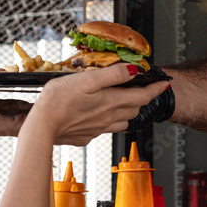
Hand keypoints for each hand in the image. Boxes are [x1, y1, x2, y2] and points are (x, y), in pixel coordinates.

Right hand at [31, 65, 170, 145]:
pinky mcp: (86, 136)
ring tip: (125, 101)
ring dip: (128, 111)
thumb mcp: (87, 80)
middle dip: (142, 98)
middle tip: (143, 89)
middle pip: (134, 108)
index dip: (156, 89)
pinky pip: (105, 129)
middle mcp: (108, 118)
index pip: (142, 96)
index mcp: (111, 102)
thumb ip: (112, 75)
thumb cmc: (59, 100)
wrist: (41, 127)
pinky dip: (109, 120)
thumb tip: (134, 70)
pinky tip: (99, 115)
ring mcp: (98, 129)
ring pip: (122, 121)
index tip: (165, 83)